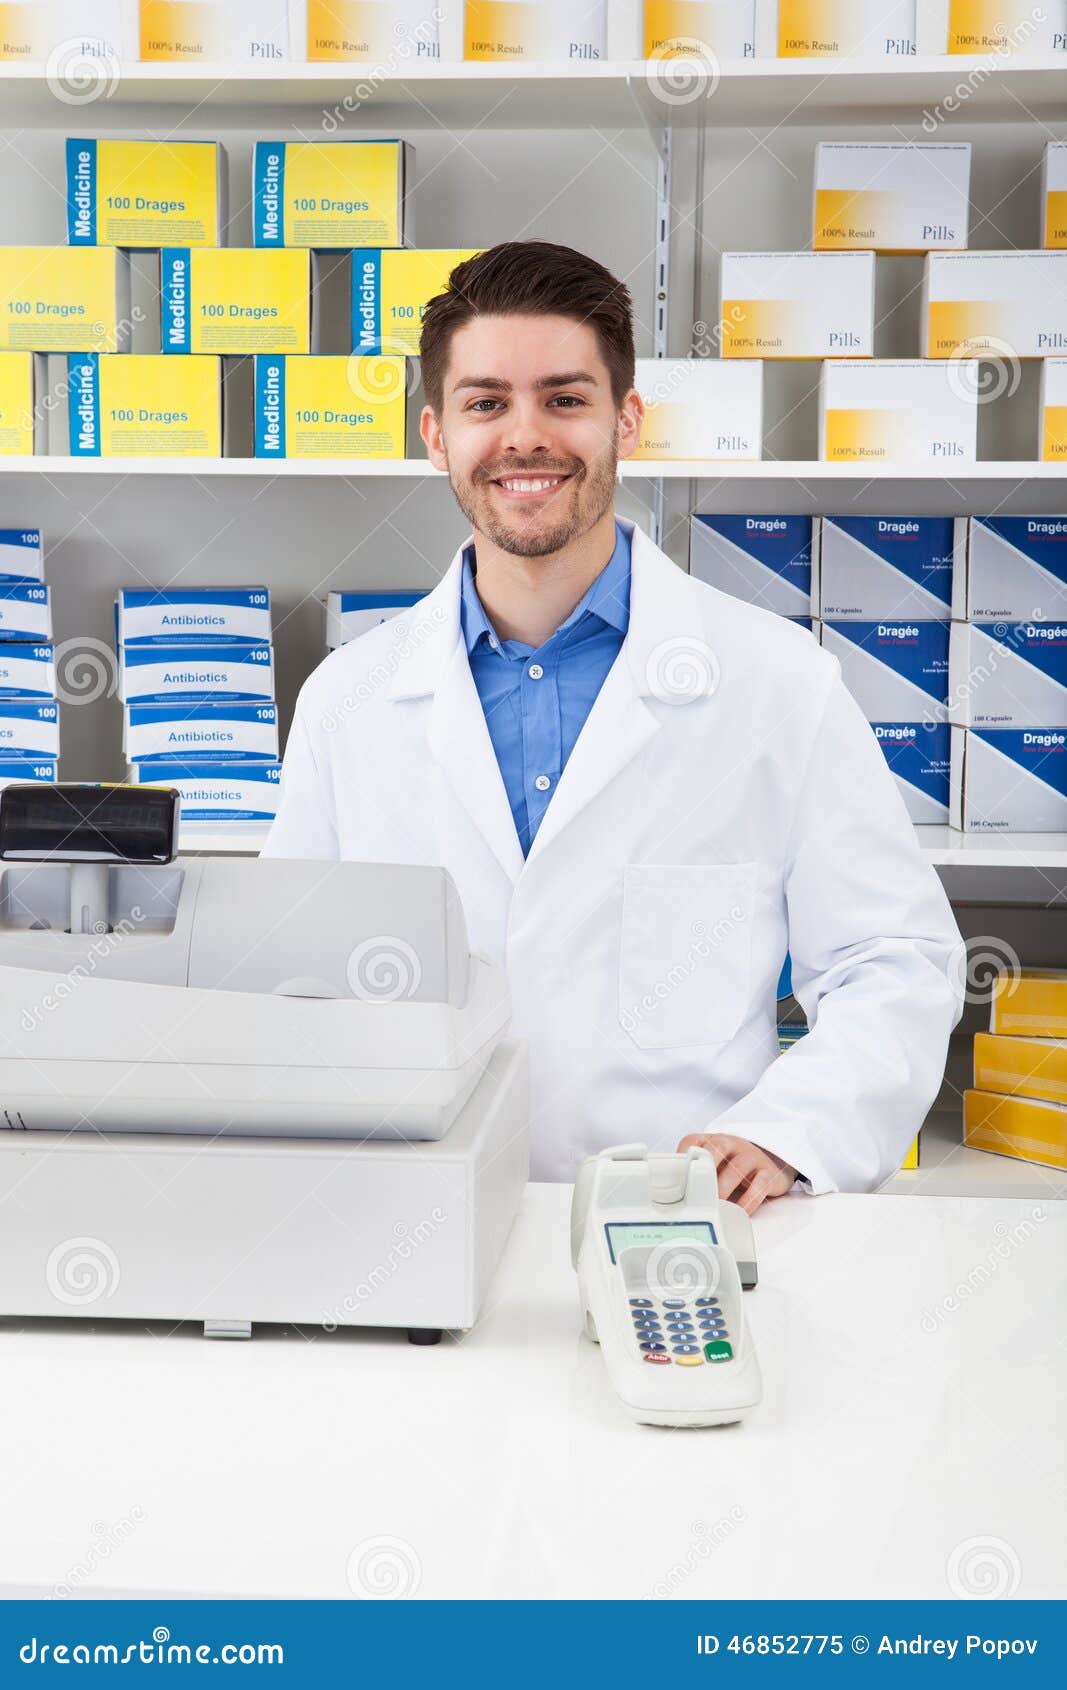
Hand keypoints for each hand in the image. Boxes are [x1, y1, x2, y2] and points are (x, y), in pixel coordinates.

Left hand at [676, 1133, 797, 1214]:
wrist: (771, 1160)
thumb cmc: (732, 1165)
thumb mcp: (713, 1163)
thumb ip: (694, 1173)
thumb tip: (670, 1197)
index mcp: (711, 1141)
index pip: (692, 1141)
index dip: (682, 1156)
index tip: (676, 1176)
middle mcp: (730, 1144)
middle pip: (717, 1147)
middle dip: (707, 1169)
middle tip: (697, 1191)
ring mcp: (750, 1156)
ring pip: (737, 1166)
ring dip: (725, 1187)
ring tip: (717, 1205)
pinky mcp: (768, 1172)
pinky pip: (760, 1183)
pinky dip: (750, 1199)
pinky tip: (741, 1210)